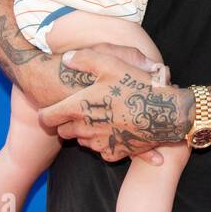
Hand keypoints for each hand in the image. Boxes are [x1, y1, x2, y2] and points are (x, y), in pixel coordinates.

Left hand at [40, 47, 191, 162]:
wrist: (164, 112)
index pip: (48, 117)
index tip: (50, 109)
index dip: (46, 114)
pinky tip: (114, 130)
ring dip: (85, 132)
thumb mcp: (110, 63)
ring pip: (81, 141)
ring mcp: (100, 143)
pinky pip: (101, 150)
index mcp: (79, 107)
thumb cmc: (136, 85)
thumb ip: (84, 59)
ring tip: (100, 118)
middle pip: (63, 132)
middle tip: (80, 111)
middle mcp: (85, 129)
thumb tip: (66, 58)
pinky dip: (103, 142)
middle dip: (67, 123)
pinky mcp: (114, 153)